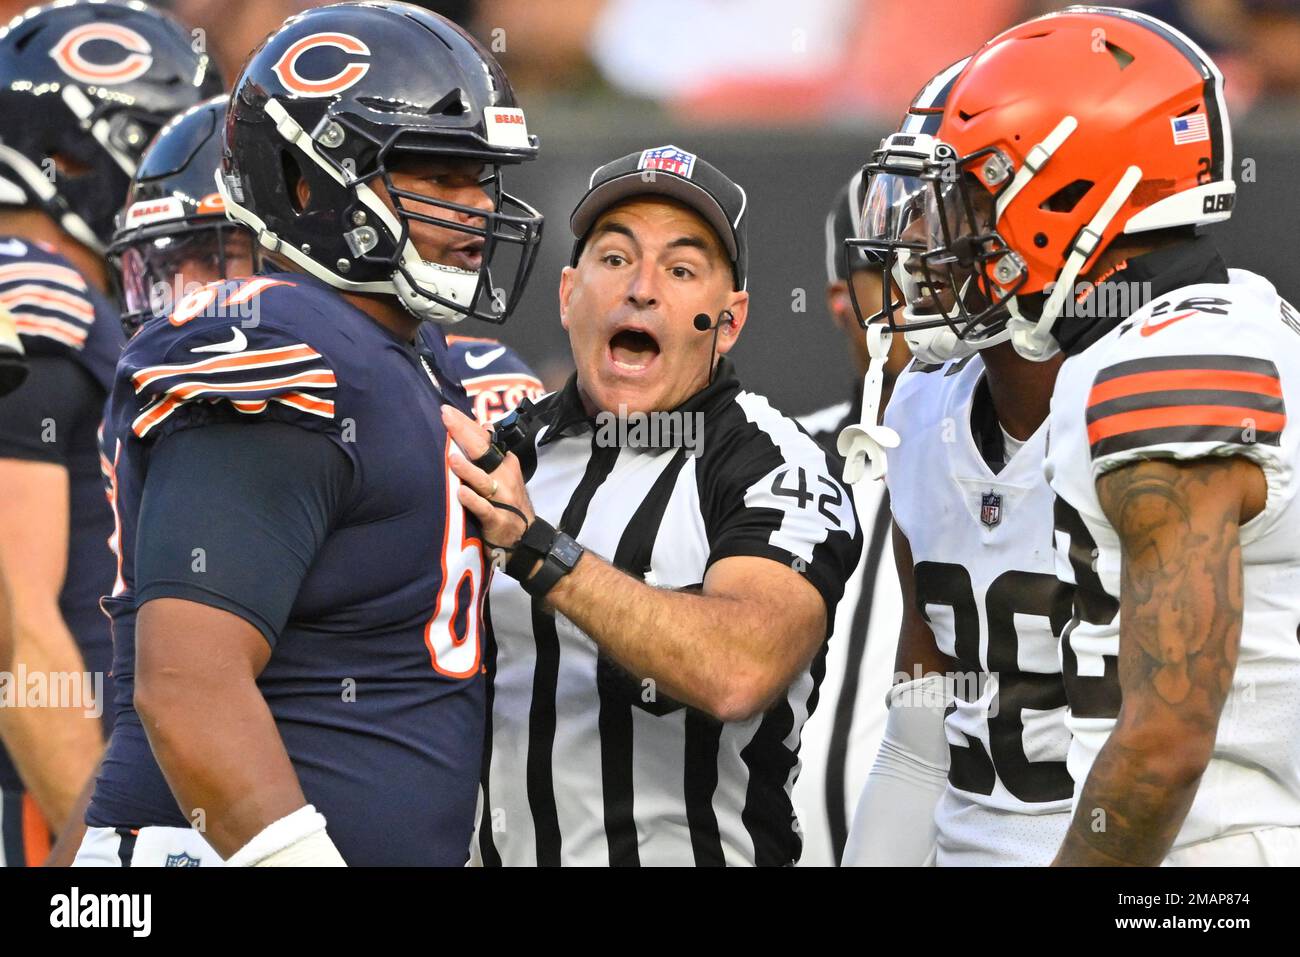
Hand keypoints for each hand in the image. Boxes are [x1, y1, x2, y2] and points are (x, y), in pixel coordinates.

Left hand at [441, 405, 535, 549]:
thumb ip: (491, 451)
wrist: (524, 537)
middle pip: (483, 452)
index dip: (466, 424)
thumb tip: (484, 424)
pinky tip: (461, 493)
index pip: (484, 438)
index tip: (447, 411)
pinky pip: (484, 509)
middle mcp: (504, 477)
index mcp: (505, 463)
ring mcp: (501, 498)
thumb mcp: (504, 474)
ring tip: (451, 458)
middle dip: (463, 433)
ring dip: (467, 469)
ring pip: (483, 481)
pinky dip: (473, 500)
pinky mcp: (496, 519)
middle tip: (446, 418)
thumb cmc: (508, 502)